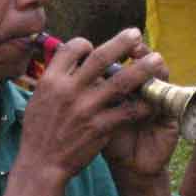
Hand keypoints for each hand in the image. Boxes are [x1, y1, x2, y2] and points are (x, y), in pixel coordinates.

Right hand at [15, 29, 165, 186]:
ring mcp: (87, 108)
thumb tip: (66, 59)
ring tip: (157, 59)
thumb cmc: (38, 129)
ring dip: (141, 69)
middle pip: (100, 58)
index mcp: (51, 79)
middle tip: (136, 33)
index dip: (85, 43)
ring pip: (120, 83)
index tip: (92, 46)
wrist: (42, 162)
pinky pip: (127, 112)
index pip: (72, 49)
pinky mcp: (100, 127)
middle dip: (121, 43)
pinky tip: (153, 99)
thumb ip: (54, 77)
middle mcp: (69, 90)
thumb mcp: (38, 97)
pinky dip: (142, 104)